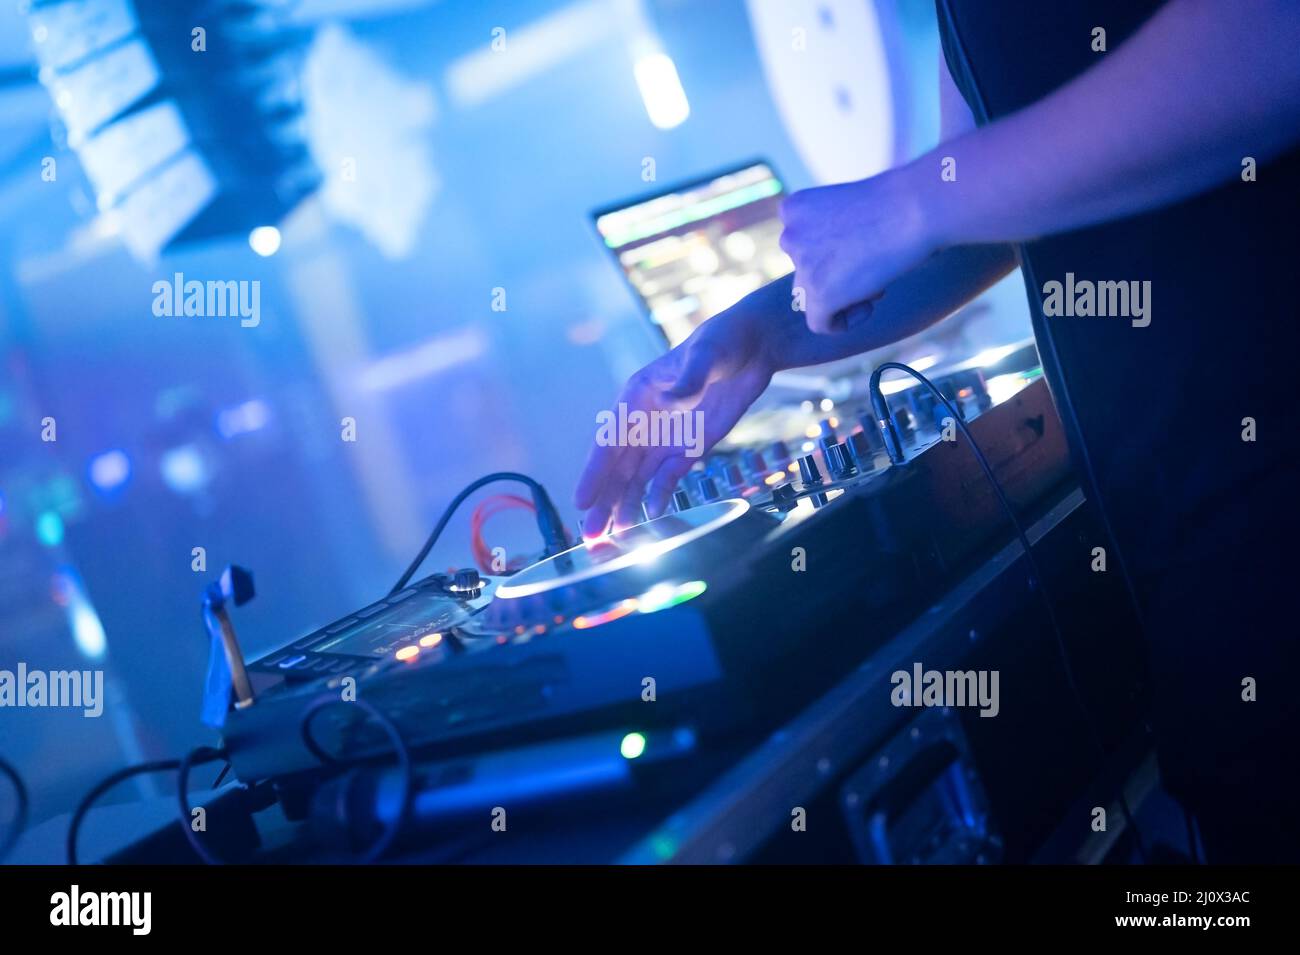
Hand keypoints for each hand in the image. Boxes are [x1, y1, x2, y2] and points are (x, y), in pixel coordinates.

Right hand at [574, 304, 776, 536]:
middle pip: (618, 468)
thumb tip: (670, 400)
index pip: (609, 441)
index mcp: (636, 396)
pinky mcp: (688, 448)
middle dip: (604, 500)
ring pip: (638, 478)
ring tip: (616, 536)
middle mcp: (644, 421)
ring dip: (626, 504)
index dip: (594, 473)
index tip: (581, 500)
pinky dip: (659, 496)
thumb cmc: (721, 343)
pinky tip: (651, 516)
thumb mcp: (706, 356)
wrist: (752, 348)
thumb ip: (689, 380)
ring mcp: (664, 437)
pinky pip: (668, 478)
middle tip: (592, 533)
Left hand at [779, 166, 935, 334]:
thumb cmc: (894, 205)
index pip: (799, 247)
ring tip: (874, 281)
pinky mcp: (818, 293)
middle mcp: (789, 236)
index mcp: (792, 209)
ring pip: (811, 297)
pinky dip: (843, 322)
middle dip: (836, 275)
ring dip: (841, 295)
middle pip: (805, 272)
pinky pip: (820, 324)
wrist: (916, 208)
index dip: (829, 253)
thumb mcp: (846, 212)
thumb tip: (824, 273)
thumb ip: (825, 237)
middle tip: (871, 264)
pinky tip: (868, 306)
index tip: (858, 247)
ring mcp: (801, 265)